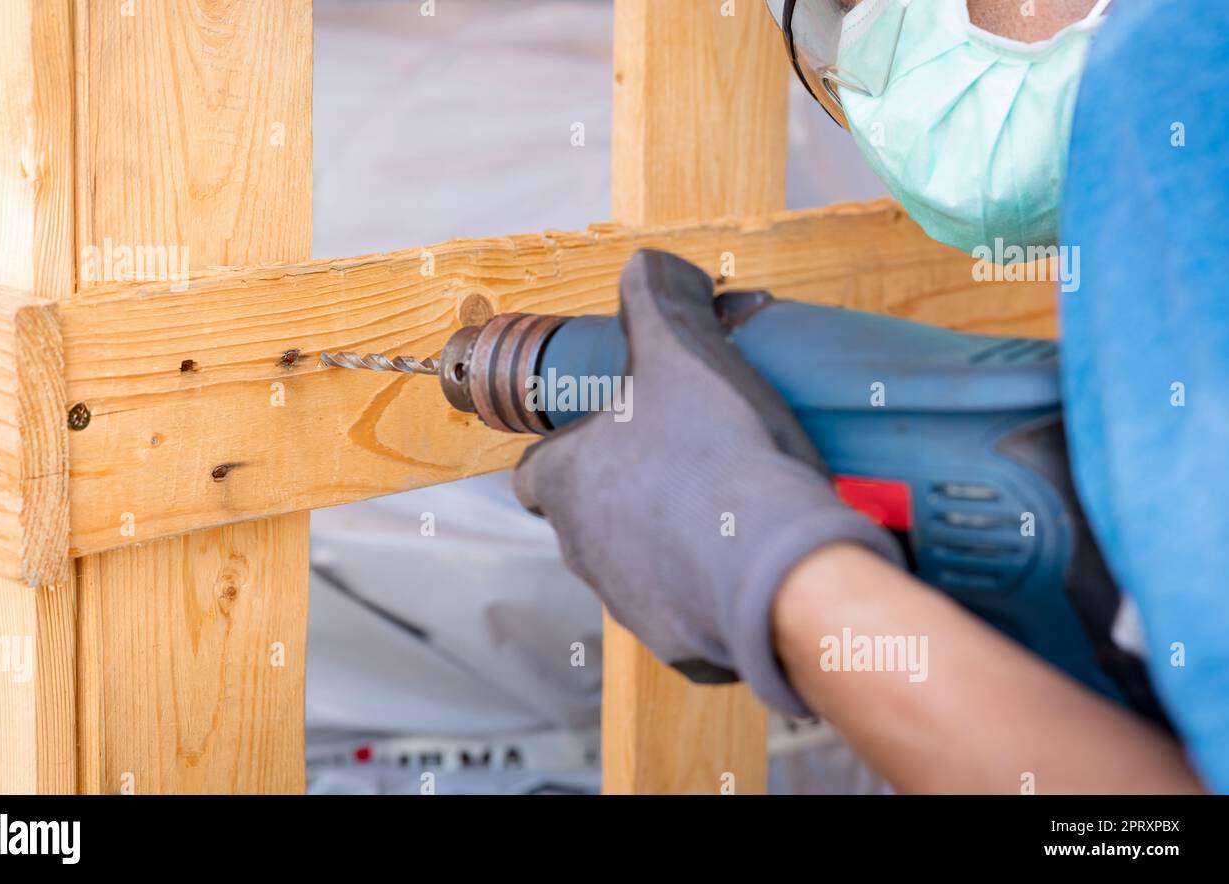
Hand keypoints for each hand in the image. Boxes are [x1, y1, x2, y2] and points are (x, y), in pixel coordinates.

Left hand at [512, 250, 902, 713]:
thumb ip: (657, 298)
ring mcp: (628, 602)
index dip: (566, 450)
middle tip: (688, 458)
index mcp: (567, 484)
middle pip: (587, 516)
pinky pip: (686, 606)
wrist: (781, 570)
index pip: (534, 472)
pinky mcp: (679, 642)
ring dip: (667, 537)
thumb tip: (647, 265)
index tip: (610, 434)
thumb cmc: (719, 458)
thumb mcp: (684, 353)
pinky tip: (753, 557)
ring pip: (634, 562)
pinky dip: (708, 584)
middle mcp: (583, 549)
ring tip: (729, 504)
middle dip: (626, 489)